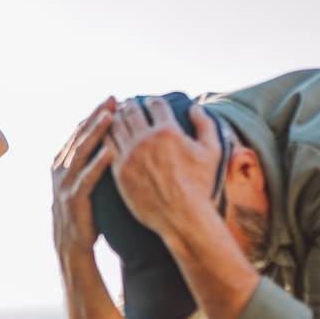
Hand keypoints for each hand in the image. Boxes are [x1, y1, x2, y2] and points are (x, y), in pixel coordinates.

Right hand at [51, 97, 116, 255]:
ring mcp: (65, 184)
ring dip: (96, 132)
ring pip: (81, 152)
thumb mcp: (82, 181)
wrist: (71, 245)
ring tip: (111, 116)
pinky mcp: (74, 200)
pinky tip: (111, 151)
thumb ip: (89, 161)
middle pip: (79, 135)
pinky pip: (87, 178)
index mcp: (61, 162)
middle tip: (112, 98)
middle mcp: (60, 169)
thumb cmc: (84, 212)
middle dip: (96, 115)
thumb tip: (110, 139)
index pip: (78, 131)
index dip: (94, 114)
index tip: (112, 98)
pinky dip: (98, 163)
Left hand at [106, 99, 220, 238]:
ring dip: (116, 117)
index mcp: (168, 132)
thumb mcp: (212, 152)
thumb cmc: (201, 185)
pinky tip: (108, 136)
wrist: (183, 217)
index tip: (150, 103)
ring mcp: (130, 155)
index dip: (152, 101)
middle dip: (131, 105)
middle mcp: (146, 140)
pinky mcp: (120, 171)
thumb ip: (205, 125)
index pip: (155, 104)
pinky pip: (108, 146)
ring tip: (117, 116)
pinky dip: (107, 136)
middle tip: (129, 105)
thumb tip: (194, 107)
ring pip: (116, 126)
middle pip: (132, 111)